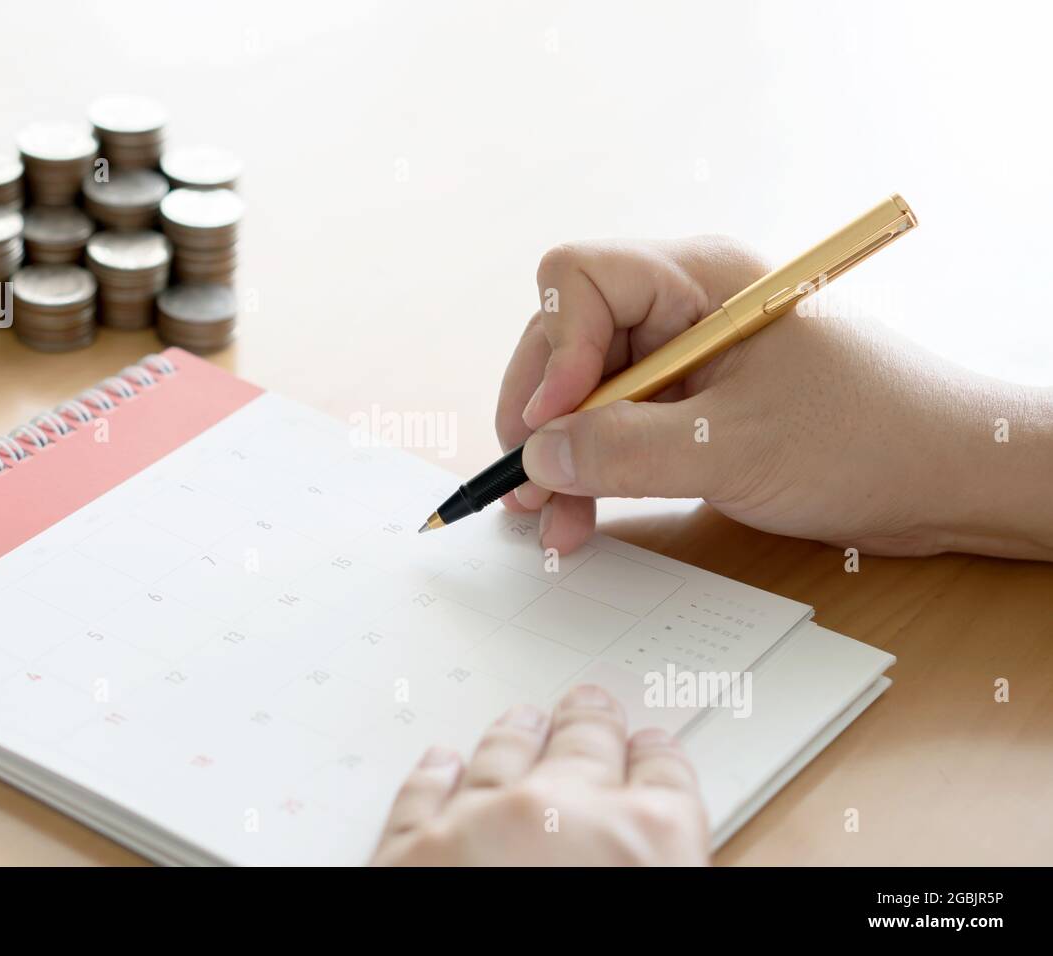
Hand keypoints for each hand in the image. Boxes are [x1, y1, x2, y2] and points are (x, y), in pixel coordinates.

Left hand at [370, 685, 707, 865]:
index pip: (666, 778)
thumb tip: (769, 840)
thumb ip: (705, 851)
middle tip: (589, 702)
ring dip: (516, 734)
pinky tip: (442, 760)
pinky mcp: (409, 854)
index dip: (661, 758)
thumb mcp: (681, 897)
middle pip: (585, 746)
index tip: (656, 743)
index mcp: (649, 840)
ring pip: (502, 756)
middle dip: (589, 722)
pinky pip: (424, 799)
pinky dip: (435, 775)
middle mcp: (562, 815)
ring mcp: (478, 828)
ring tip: (522, 716)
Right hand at [496, 237, 1052, 560]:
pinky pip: (614, 427)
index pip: (581, 280)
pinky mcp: (688, 406)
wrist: (946, 479)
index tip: (552, 422)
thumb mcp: (737, 449)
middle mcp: (682, 307)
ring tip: (549, 521)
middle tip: (529, 485)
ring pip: (582, 393)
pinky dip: (590, 470)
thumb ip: (628, 450)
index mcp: (699, 278)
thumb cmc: (868, 440)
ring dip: (559, 456)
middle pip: (566, 339)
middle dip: (542, 415)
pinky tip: (578, 517)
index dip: (552, 348)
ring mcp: (682, 358)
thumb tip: (538, 455)